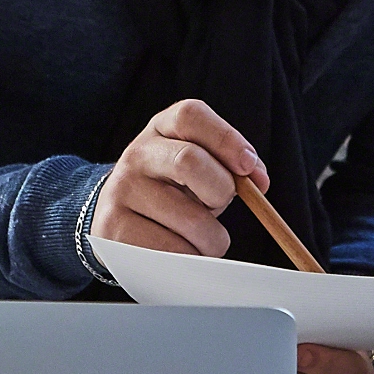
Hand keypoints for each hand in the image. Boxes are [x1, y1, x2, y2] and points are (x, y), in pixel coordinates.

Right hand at [93, 99, 262, 256]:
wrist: (119, 216)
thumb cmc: (174, 190)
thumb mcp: (200, 168)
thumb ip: (231, 168)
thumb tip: (259, 181)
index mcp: (162, 128)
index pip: (191, 116)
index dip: (225, 138)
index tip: (247, 166)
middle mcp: (137, 154)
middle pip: (189, 161)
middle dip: (220, 190)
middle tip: (220, 205)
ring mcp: (121, 190)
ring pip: (189, 219)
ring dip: (212, 238)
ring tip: (203, 237)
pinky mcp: (114, 228)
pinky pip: (173, 250)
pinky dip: (192, 257)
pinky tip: (183, 250)